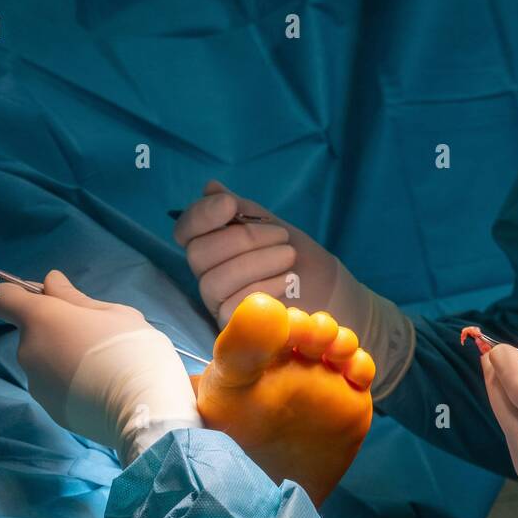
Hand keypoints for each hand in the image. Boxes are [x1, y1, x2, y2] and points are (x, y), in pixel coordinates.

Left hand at [0, 270, 200, 460]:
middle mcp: (28, 351)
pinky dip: (72, 386)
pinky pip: (56, 389)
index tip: (44, 299)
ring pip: (45, 362)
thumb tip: (51, 282)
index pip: (0, 298)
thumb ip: (75, 297)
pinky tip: (101, 391)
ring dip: (64, 359)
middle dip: (56, 331)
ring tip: (103, 369)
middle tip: (95, 338)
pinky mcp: (51, 411)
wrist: (145, 411)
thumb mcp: (114, 313)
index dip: (17, 294)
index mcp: (41, 319)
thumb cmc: (132, 351)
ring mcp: (37, 385)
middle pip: (32, 332)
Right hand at [174, 180, 340, 323]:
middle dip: (242, 239)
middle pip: (198, 254)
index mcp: (213, 248)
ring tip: (289, 255)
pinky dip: (263, 288)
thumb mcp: (274, 227)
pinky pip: (232, 307)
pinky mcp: (234, 329)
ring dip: (256, 262)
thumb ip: (243, 210)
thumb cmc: (301, 260)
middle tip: (281, 235)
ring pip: (214, 281)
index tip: (230, 205)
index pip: (185, 231)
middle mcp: (208, 276)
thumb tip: (210, 188)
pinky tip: (287, 281)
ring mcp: (219, 305)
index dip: (201, 215)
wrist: (332, 295)